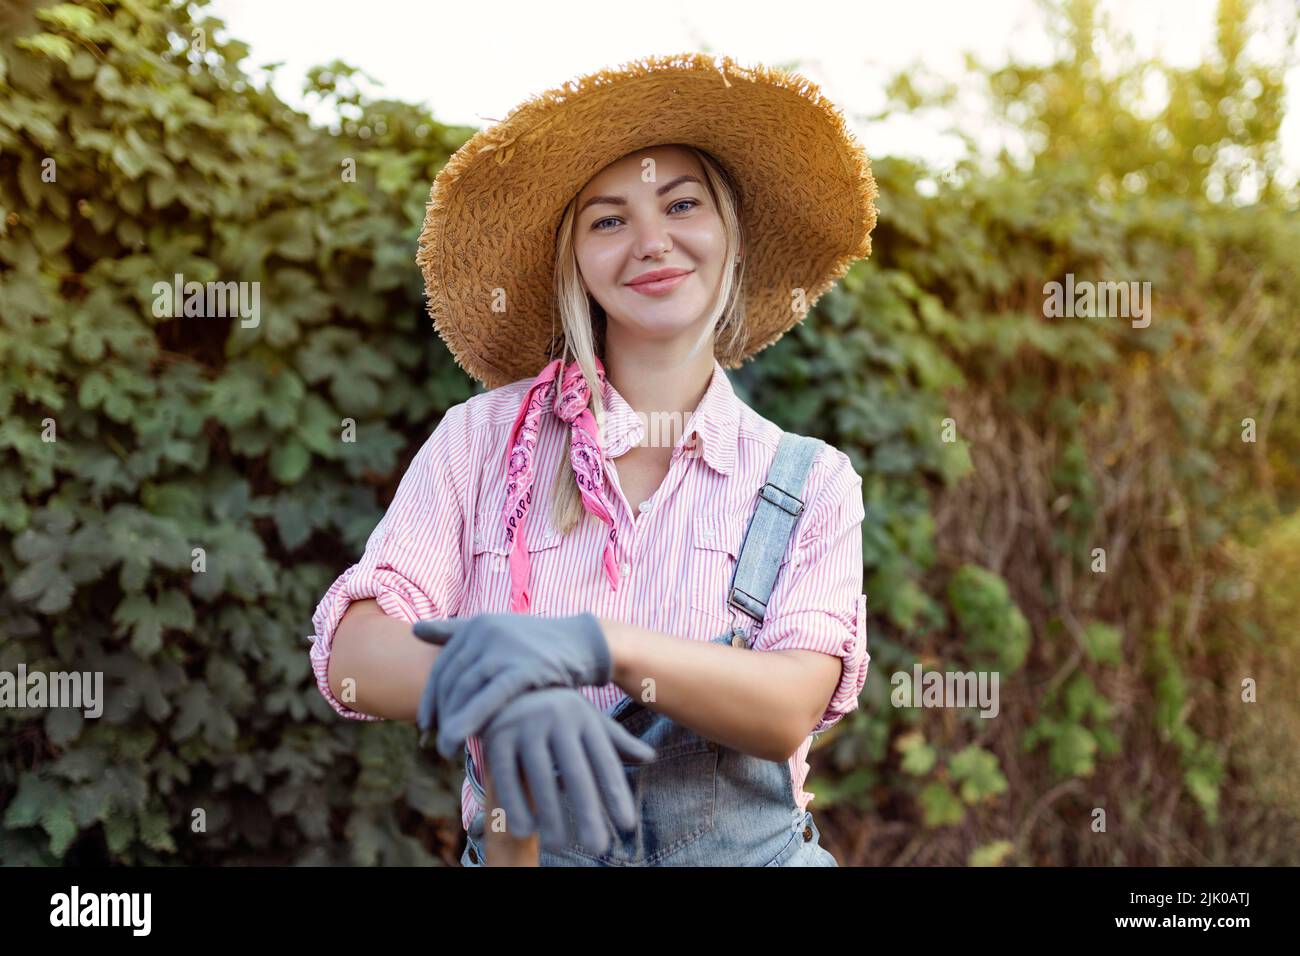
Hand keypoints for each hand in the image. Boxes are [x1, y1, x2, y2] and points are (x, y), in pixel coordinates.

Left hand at [412, 611, 611, 757]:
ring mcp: (505, 648)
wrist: (583, 645)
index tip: (426, 725)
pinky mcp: (523, 667)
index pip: (443, 667)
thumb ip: (455, 632)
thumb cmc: (537, 644)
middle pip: (451, 681)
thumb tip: (414, 629)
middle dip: (440, 714)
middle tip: (436, 742)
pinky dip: (469, 720)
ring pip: (465, 691)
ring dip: (451, 723)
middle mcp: (486, 631)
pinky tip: (458, 740)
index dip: (431, 698)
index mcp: (477, 624)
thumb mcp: (496, 633)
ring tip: (447, 749)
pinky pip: (489, 698)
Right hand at [479, 687, 655, 853]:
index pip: (604, 760)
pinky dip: (516, 804)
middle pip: (575, 772)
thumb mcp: (588, 720)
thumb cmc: (558, 711)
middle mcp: (557, 719)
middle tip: (598, 847)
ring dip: (551, 815)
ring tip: (560, 846)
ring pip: (540, 778)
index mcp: (584, 717)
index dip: (616, 793)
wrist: (508, 681)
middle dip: (587, 812)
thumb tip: (650, 758)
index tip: (627, 825)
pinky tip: (526, 830)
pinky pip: (506, 777)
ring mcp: (524, 726)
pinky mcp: (496, 738)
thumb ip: (616, 742)